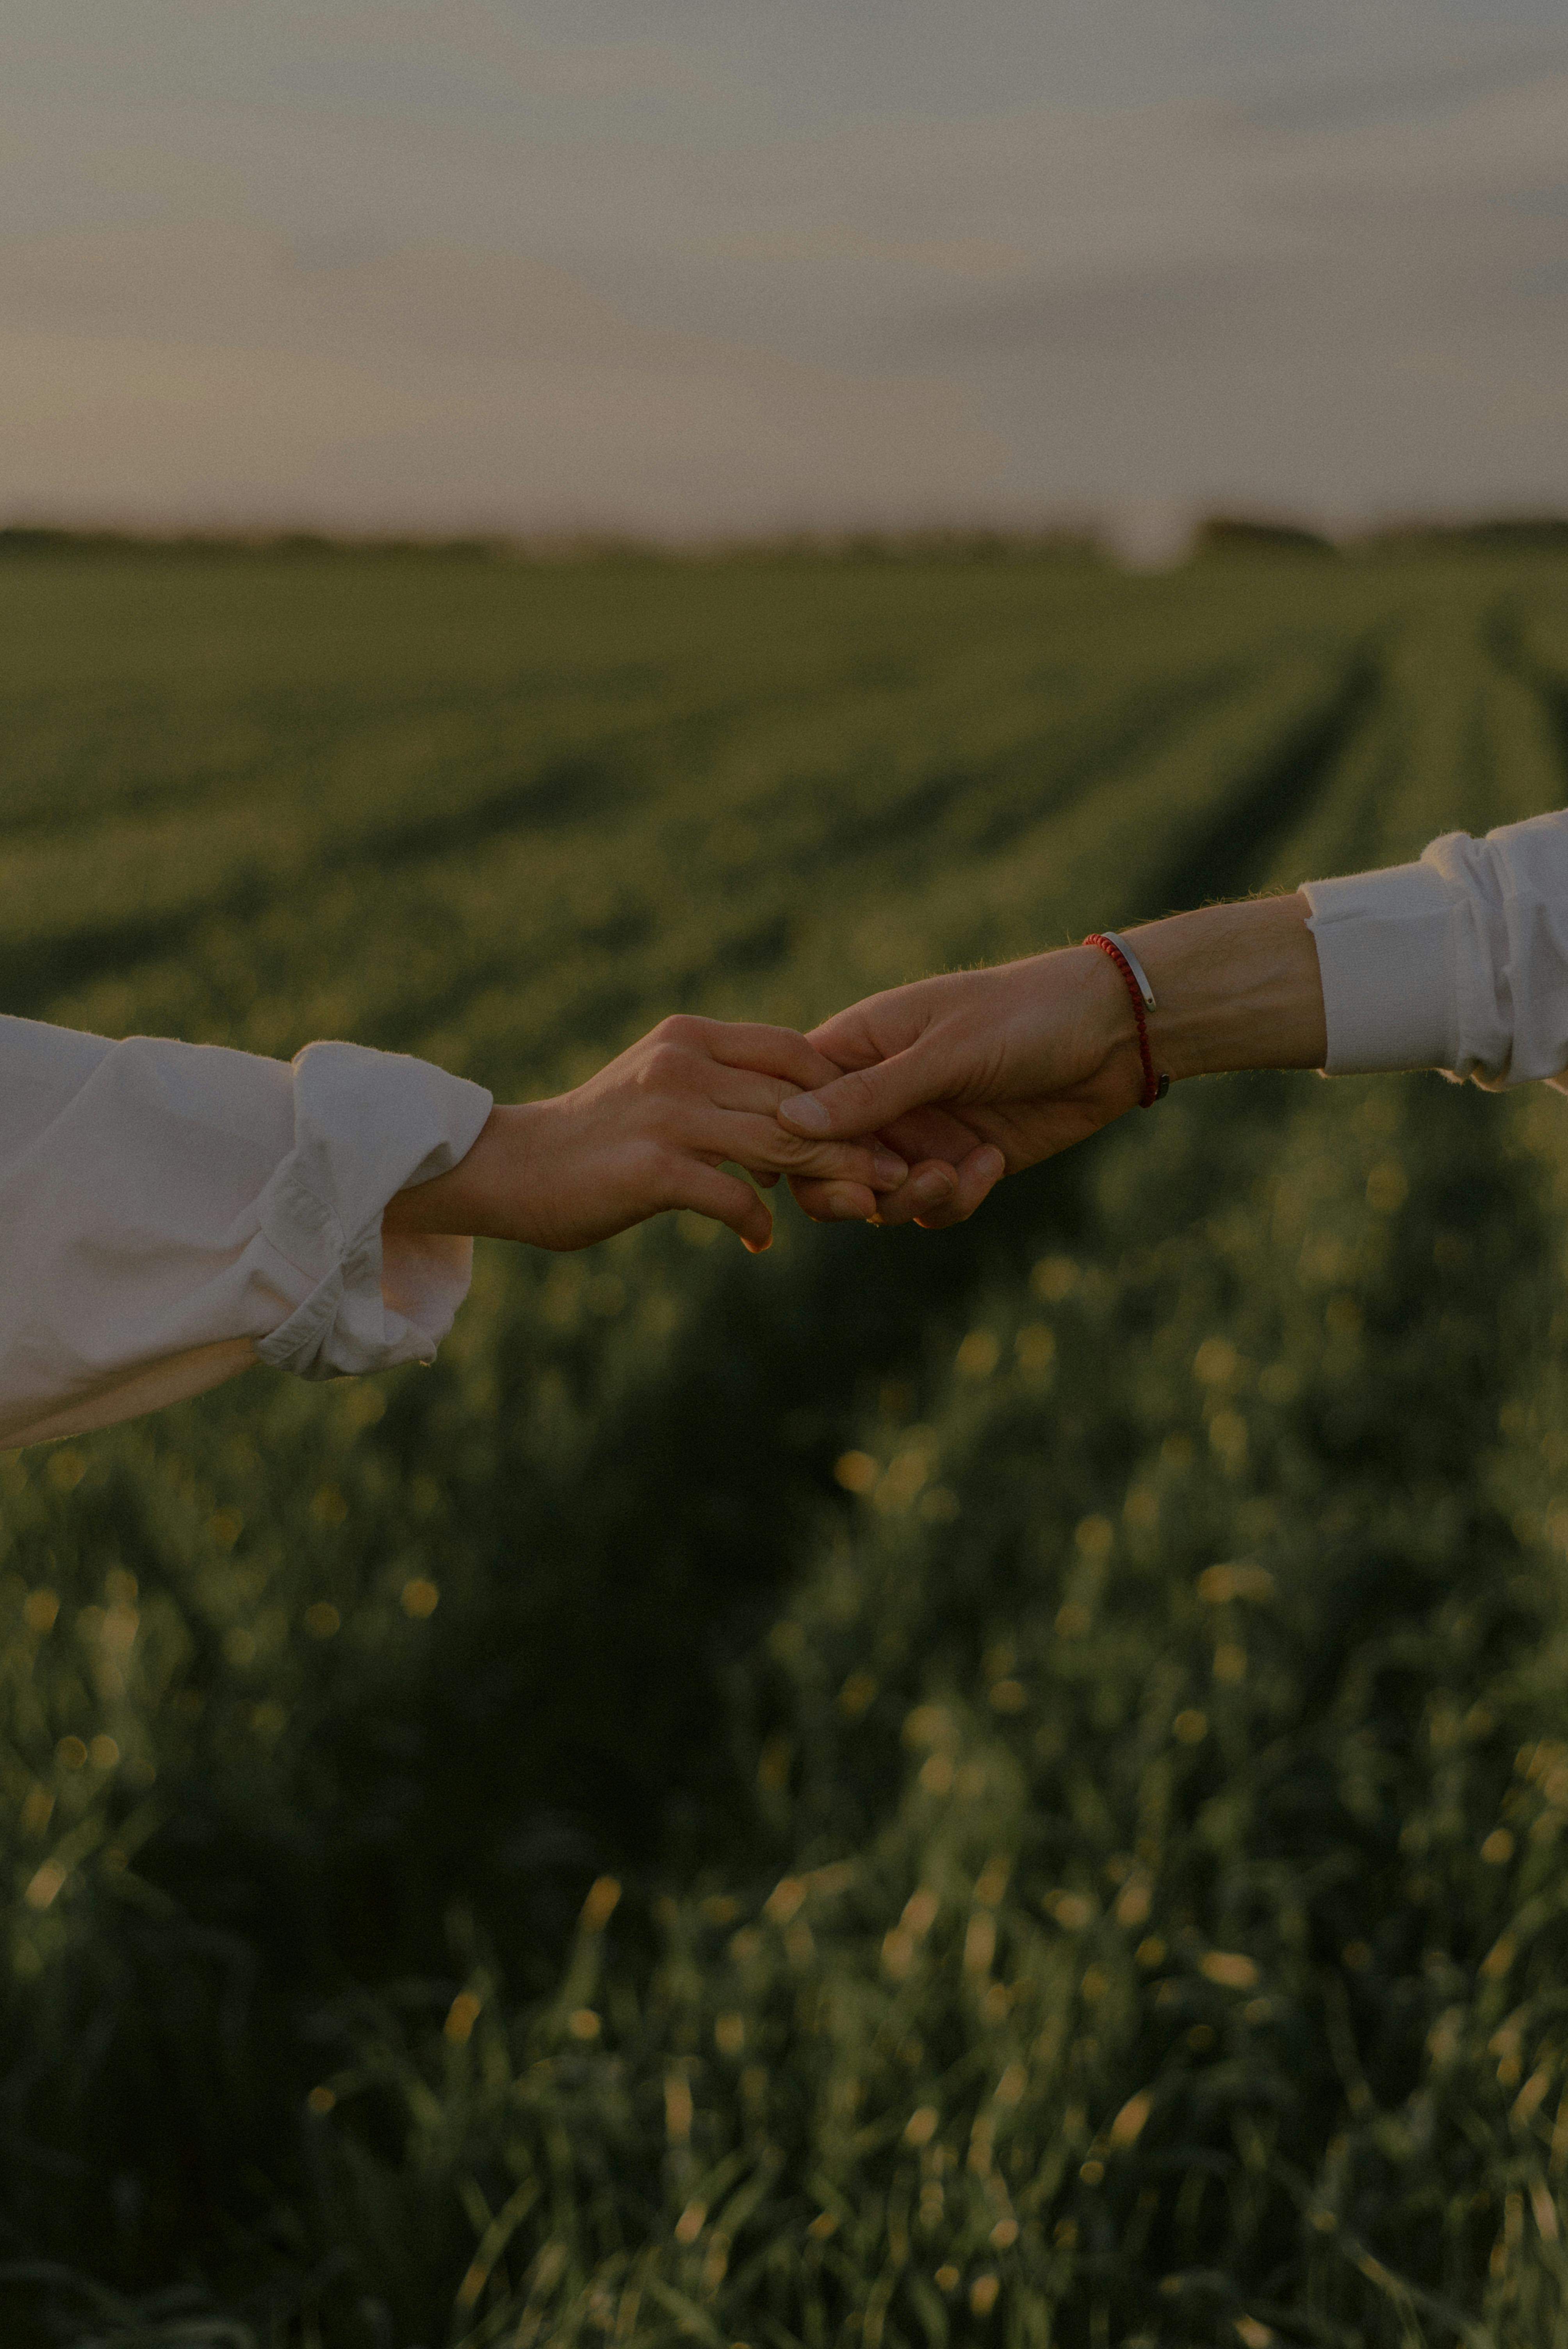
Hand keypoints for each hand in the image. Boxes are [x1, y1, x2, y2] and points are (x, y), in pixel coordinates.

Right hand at [383, 1016, 908, 1253]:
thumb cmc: (595, 1138)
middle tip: (897, 1177)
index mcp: (691, 1038)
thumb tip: (788, 1114)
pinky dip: (756, 1219)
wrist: (511, 1167)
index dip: (845, 1091)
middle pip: (800, 1100)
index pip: (793, 1052)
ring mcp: (668, 1114)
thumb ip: (720, 1087)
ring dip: (831, 1181)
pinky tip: (758, 1238)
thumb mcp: (661, 1088)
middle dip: (857, 1140)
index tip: (880, 1129)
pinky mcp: (654, 1167)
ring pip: (782, 1145)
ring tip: (862, 1209)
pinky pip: (734, 1195)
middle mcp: (684, 1065)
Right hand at [784, 947, 1141, 1227]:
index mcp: (857, 1047)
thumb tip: (787, 1123)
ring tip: (949, 1175)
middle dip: (842, 1187)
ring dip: (905, 1200)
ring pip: (875, 1196)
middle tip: (877, 1193)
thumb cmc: (1026, 1015)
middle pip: (821, 1162)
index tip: (814, 1163)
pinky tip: (992, 1164)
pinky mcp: (960, 1163)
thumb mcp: (945, 1051)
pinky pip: (932, 1205)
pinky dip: (955, 1198)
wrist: (1113, 1034)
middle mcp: (879, 1095)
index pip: (789, 1100)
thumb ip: (871, 1093)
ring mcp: (919, 1132)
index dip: (788, 1140)